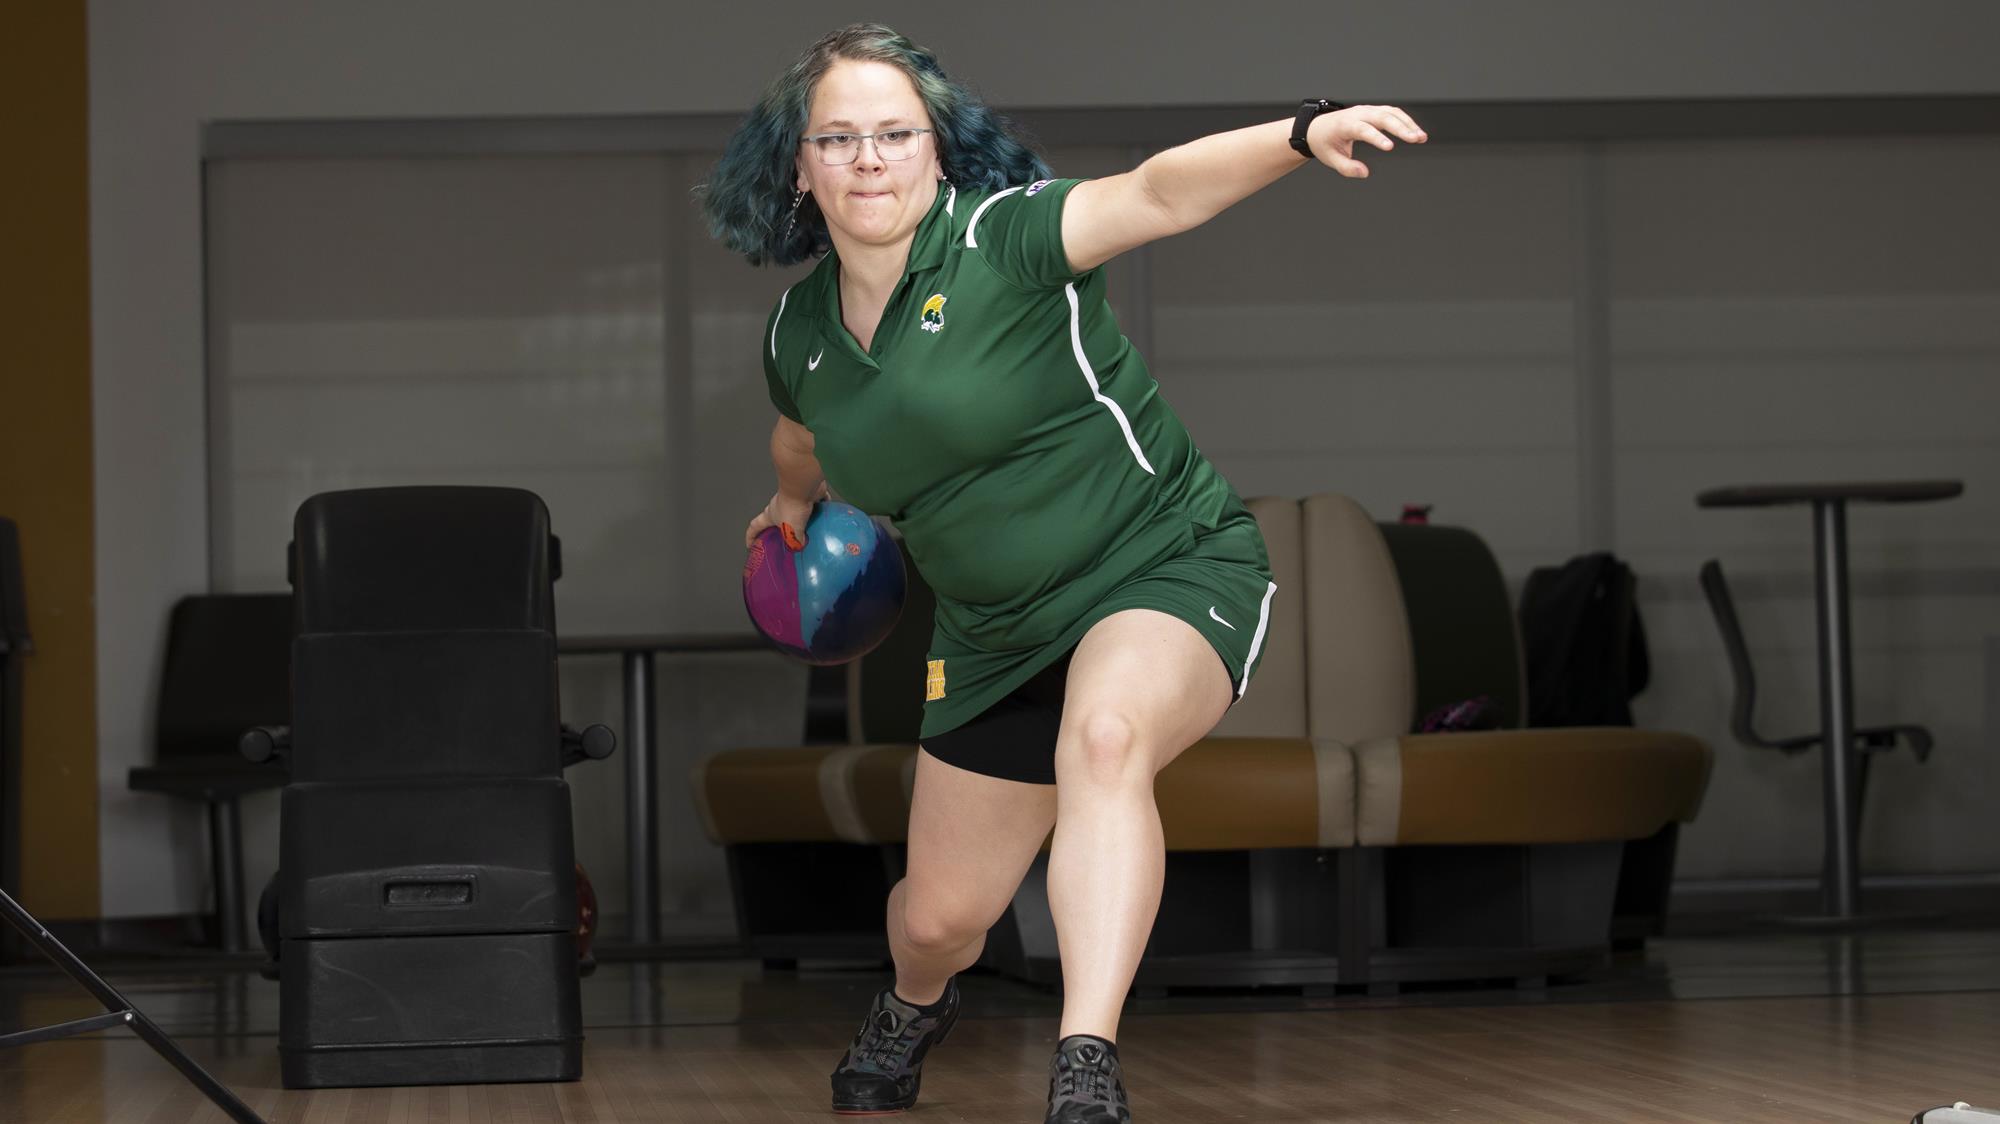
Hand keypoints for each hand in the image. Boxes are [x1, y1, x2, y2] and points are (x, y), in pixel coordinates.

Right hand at [745, 483, 826, 550]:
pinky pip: (815, 503)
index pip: (755, 526)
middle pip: (776, 519)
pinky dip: (819, 509)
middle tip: (787, 539)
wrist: (804, 486)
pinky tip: (825, 517)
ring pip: (797, 511)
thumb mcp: (791, 531)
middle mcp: (779, 506)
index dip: (751, 536)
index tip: (750, 545)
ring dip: (802, 518)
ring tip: (811, 530)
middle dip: (780, 528)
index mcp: (770, 515)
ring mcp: (793, 499)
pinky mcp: (807, 494)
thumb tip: (799, 545)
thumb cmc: (792, 506)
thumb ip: (795, 540)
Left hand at [1307, 105, 1426, 178]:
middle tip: (1416, 139)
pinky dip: (1405, 120)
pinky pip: (1392, 112)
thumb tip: (1364, 173)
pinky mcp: (1373, 111)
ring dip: (1408, 123)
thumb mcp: (1330, 159)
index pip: (1363, 129)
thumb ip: (1346, 168)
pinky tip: (1415, 132)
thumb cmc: (1324, 143)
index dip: (1377, 137)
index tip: (1390, 147)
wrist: (1317, 127)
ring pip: (1391, 112)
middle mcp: (1357, 114)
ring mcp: (1366, 110)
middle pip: (1382, 117)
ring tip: (1421, 138)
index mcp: (1344, 125)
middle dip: (1401, 127)